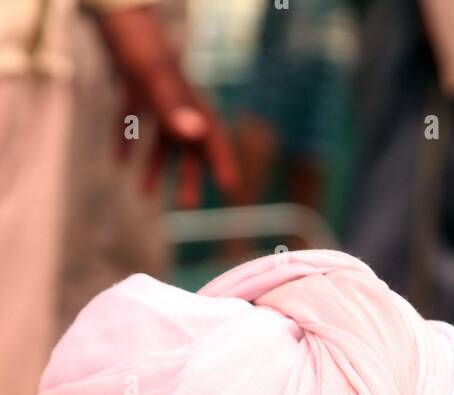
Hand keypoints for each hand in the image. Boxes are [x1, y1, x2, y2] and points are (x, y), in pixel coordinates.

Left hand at [98, 5, 239, 207]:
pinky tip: (118, 163)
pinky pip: (132, 122)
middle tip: (187, 206)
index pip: (213, 137)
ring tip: (144, 196)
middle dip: (187, 176)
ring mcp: (154, 95)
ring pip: (160, 138)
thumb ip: (175, 109)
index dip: (222, 162)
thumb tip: (195, 135)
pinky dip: (126, 142)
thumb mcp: (154, 81)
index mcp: (188, 102)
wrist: (115, 14)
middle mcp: (176, 101)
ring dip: (154, 167)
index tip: (230, 188)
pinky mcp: (132, 89)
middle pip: (187, 145)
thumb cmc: (137, 47)